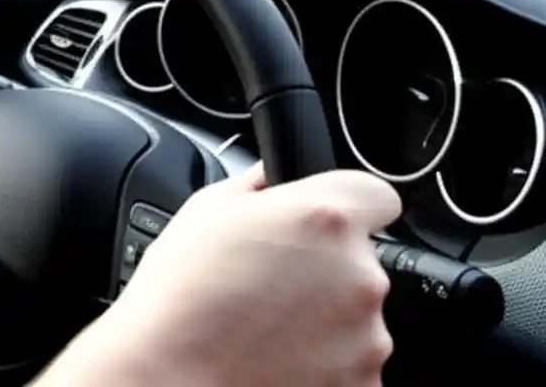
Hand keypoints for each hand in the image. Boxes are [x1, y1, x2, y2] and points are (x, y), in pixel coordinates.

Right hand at [40, 167, 400, 386]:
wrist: (168, 380)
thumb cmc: (179, 300)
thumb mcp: (205, 211)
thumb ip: (257, 186)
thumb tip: (270, 180)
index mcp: (326, 218)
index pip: (377, 195)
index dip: (350, 209)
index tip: (327, 226)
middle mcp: (358, 275)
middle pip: (361, 261)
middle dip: (326, 271)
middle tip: (273, 287)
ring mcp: (366, 336)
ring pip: (357, 316)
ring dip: (325, 319)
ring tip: (267, 329)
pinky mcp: (363, 383)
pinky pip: (352, 363)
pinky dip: (324, 362)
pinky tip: (276, 358)